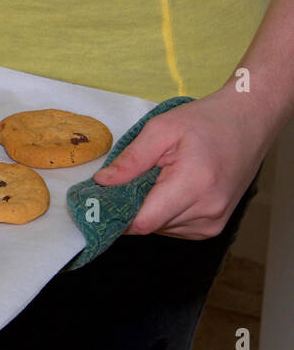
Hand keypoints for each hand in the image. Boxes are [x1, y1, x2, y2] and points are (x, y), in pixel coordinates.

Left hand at [92, 90, 270, 238]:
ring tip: (158, 178)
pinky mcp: (214, 226)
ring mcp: (214, 222)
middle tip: (130, 179)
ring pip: (161, 228)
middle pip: (150, 225)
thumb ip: (131, 159)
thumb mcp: (161, 129)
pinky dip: (164, 212)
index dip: (117, 215)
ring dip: (149, 209)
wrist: (249, 122)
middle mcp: (207, 211)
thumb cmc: (207, 121)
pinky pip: (175, 228)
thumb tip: (103, 182)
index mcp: (194, 185)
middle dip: (132, 206)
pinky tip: (170, 189)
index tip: (100, 201)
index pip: (143, 222)